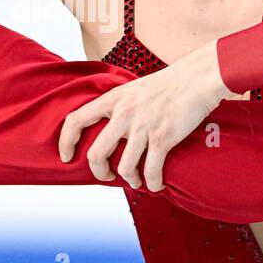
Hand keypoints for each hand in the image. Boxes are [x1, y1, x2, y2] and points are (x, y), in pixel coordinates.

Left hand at [58, 41, 231, 190]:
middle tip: (106, 176)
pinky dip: (152, 182)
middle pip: (96, 153)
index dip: (66, 141)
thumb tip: (109, 127)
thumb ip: (119, 106)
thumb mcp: (134, 88)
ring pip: (124, 167)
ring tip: (137, 181)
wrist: (196, 79)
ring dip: (130, 180)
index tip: (66, 156)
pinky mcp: (162, 138)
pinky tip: (156, 184)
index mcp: (113, 99)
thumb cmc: (168, 84)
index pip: (76, 119)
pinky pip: (151, 170)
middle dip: (98, 171)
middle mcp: (123, 114)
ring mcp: (142, 127)